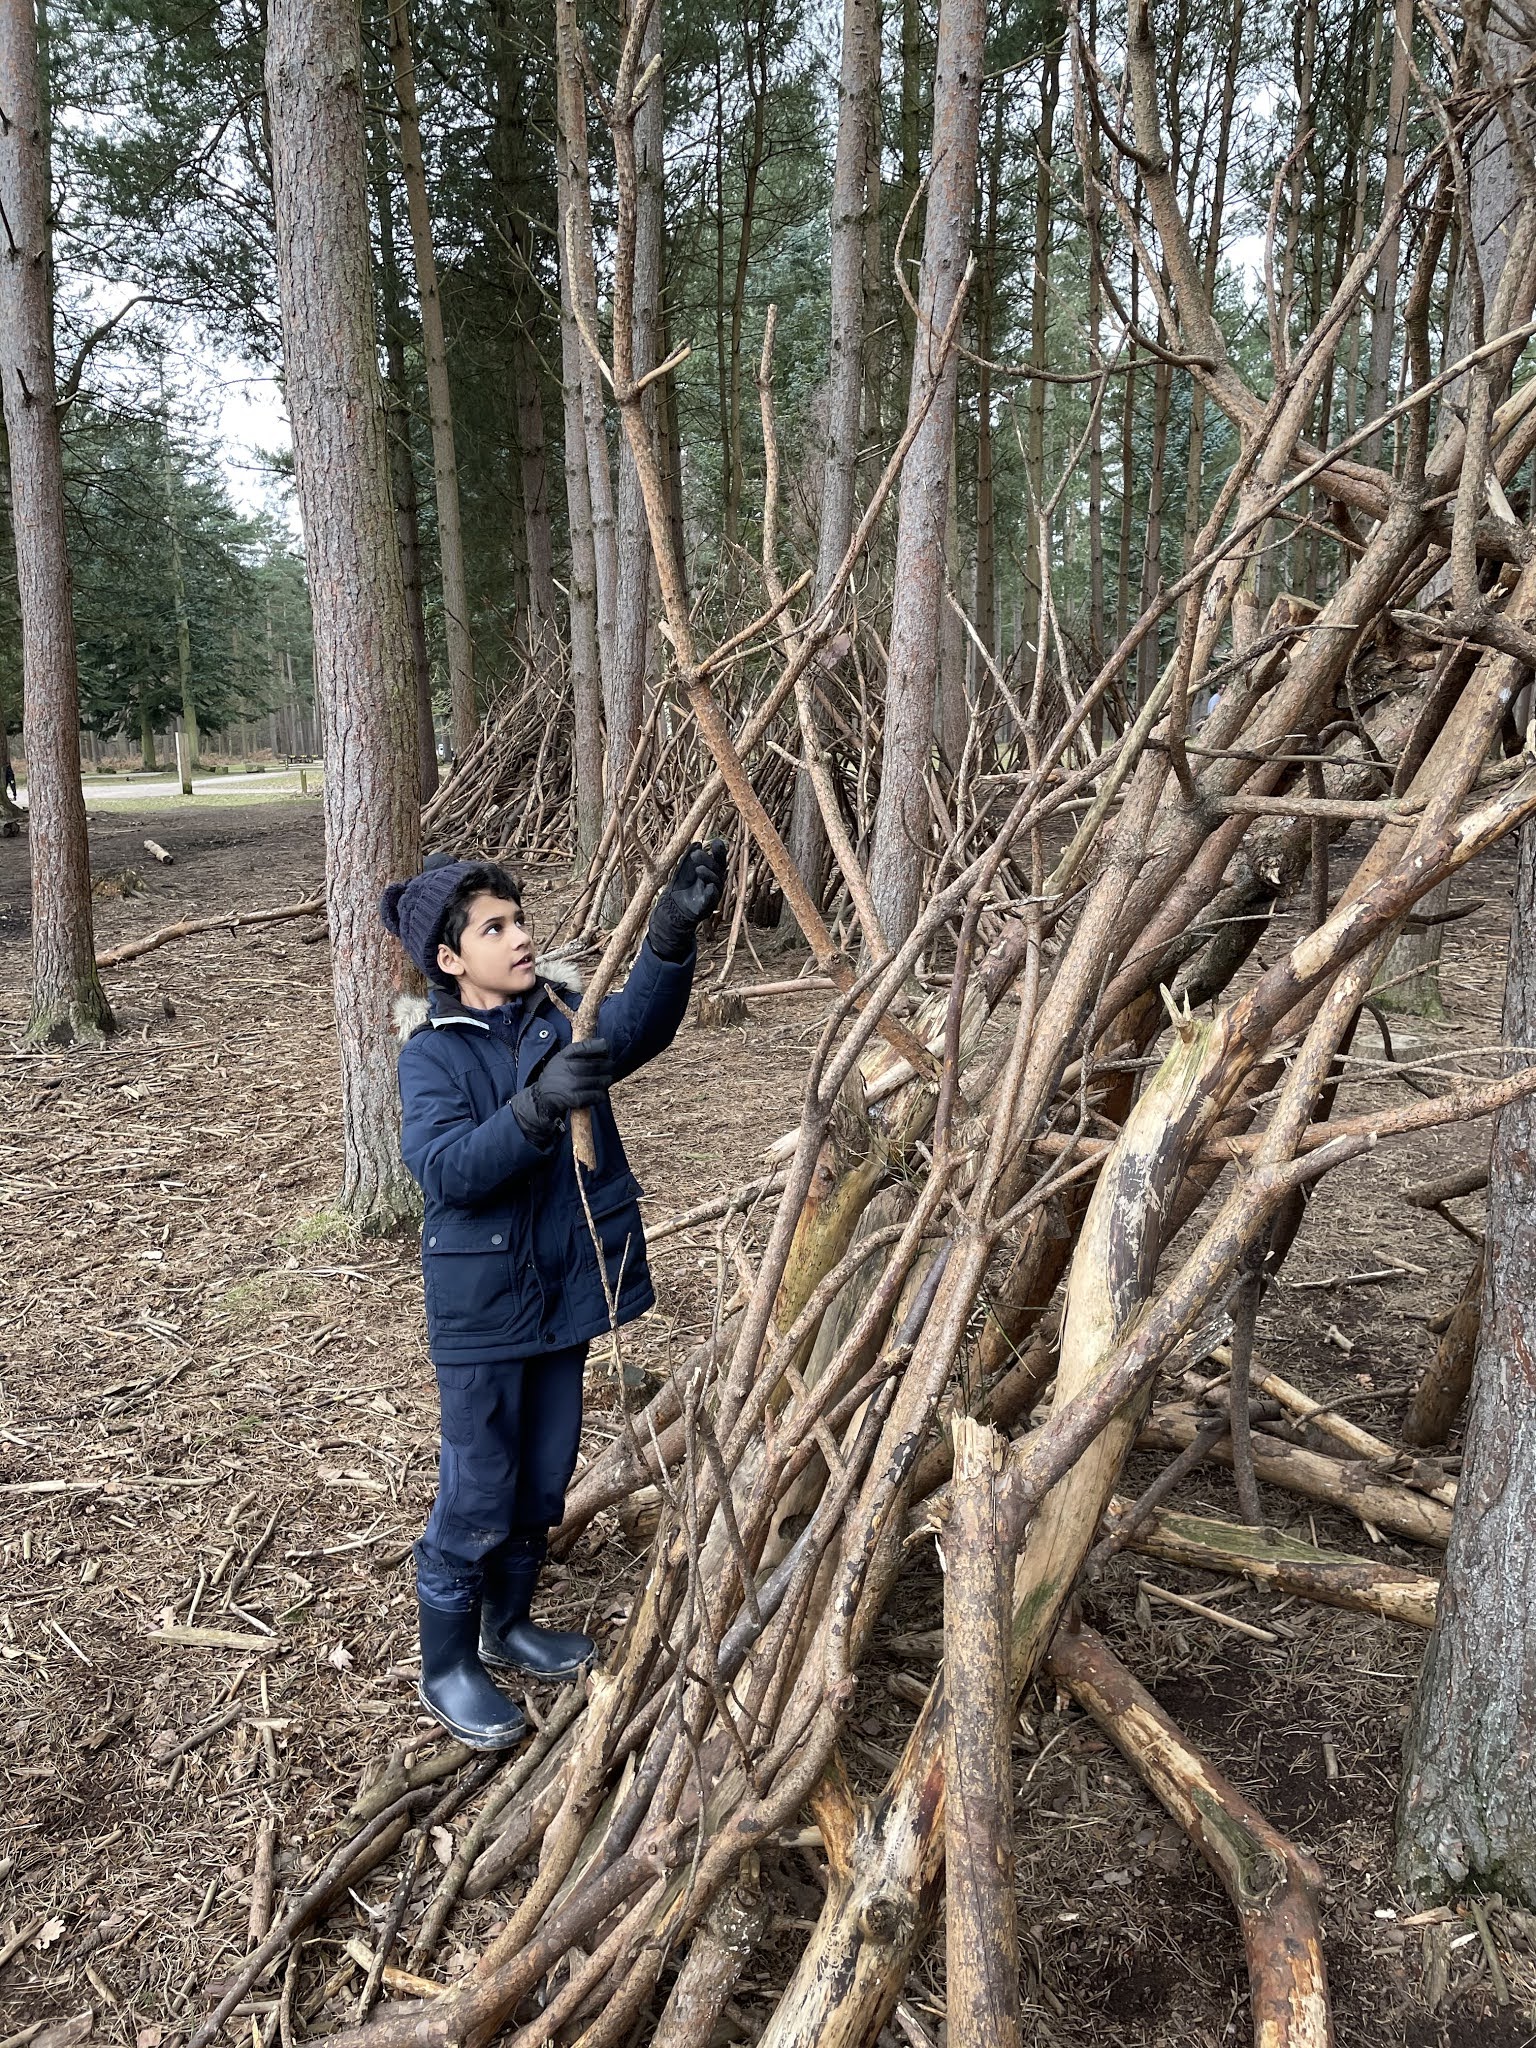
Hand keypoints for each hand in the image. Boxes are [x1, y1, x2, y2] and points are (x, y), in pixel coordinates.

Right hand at [516, 1038, 611, 1136]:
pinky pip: (598, 1095)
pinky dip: (602, 1094)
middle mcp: (569, 1067)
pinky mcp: (576, 1098)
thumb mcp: (563, 1055)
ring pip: (602, 1080)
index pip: (590, 1046)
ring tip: (605, 1080)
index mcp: (567, 1054)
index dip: (603, 1047)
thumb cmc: (558, 1073)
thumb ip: (581, 1048)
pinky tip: (599, 1092)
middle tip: (609, 1068)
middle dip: (609, 1067)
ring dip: (606, 1080)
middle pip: (600, 1065)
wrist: (542, 1094)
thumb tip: (605, 1044)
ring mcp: (573, 1083)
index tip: (606, 1050)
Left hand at [648, 839, 727, 961]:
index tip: (716, 842)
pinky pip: (712, 899)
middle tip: (696, 855)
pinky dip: (711, 892)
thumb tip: (697, 843)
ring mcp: (713, 894)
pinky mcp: (707, 906)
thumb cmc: (681, 885)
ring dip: (709, 875)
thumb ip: (690, 856)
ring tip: (698, 869)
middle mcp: (715, 881)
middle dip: (709, 861)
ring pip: (716, 882)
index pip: (719, 859)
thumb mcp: (684, 868)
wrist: (672, 906)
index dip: (720, 851)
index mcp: (712, 871)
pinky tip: (709, 887)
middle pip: (718, 869)